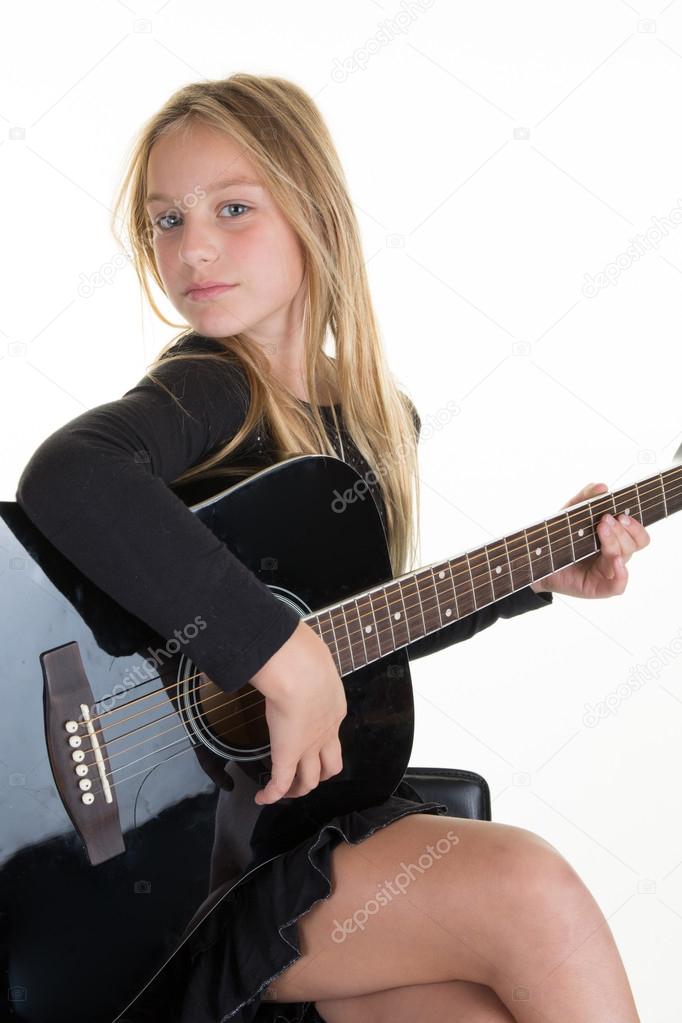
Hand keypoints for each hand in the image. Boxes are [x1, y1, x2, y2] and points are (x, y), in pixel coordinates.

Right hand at [249, 619, 346, 804]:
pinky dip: (272, 794)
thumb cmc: (305, 658)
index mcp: (334, 709)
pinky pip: (280, 782)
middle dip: (319, 775)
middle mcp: (326, 733)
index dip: (322, 742)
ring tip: (286, 790)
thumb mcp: (311, 659)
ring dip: (298, 788)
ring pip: (309, 779)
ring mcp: (308, 747)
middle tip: (305, 776)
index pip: (331, 732)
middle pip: (330, 766)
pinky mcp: (287, 755)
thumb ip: (303, 661)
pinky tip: (262, 798)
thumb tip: (288, 648)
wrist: (301, 670)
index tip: (311, 740)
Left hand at [530, 482, 650, 598]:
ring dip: (615, 541)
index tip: (621, 513)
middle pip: (634, 544)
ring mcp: (608, 572)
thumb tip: (602, 486)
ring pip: (624, 557)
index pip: (638, 534)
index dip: (635, 525)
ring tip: (601, 528)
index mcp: (615, 540)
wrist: (536, 562)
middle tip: (605, 519)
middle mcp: (615, 556)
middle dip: (622, 529)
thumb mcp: (570, 515)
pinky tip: (614, 559)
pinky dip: (621, 572)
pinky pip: (619, 585)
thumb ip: (584, 498)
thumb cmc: (558, 540)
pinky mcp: (599, 587)